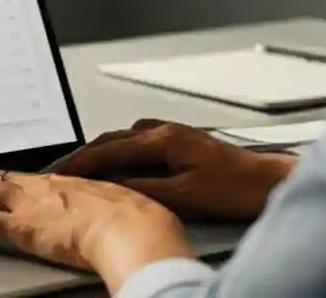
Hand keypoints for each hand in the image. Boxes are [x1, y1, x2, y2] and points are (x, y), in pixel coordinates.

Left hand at [0, 168, 192, 294]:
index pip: (31, 177)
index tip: (3, 183)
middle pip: (2, 176)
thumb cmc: (139, 222)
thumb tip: (124, 217)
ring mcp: (29, 202)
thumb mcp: (128, 207)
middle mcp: (45, 185)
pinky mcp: (18, 225)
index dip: (11, 180)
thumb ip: (114, 210)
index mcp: (72, 181)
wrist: (132, 229)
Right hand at [45, 120, 295, 220]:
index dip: (78, 163)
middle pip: (111, 140)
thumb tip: (113, 188)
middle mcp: (164, 130)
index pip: (107, 150)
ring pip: (123, 140)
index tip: (56, 173)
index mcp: (161, 138)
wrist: (268, 181)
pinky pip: (137, 143)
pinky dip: (119, 153)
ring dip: (100, 153)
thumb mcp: (184, 195)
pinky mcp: (180, 143)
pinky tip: (119, 165)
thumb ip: (145, 189)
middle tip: (58, 171)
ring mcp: (172, 134)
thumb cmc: (235, 187)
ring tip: (80, 169)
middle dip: (82, 155)